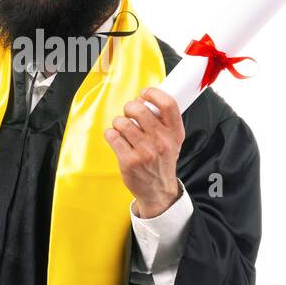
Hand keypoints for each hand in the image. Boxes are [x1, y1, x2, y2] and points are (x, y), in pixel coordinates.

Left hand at [103, 87, 184, 216]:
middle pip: (140, 109)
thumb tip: (143, 99)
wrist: (158, 190)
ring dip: (119, 122)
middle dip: (129, 107)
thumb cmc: (162, 161)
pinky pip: (112, 136)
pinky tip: (117, 139)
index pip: (168, 104)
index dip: (153, 94)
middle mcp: (162, 141)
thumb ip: (163, 121)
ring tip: (122, 129)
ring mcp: (145, 152)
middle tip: (129, 113)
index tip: (144, 94)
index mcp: (174, 133)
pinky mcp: (129, 161)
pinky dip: (111, 134)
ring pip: (123, 122)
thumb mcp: (172, 140)